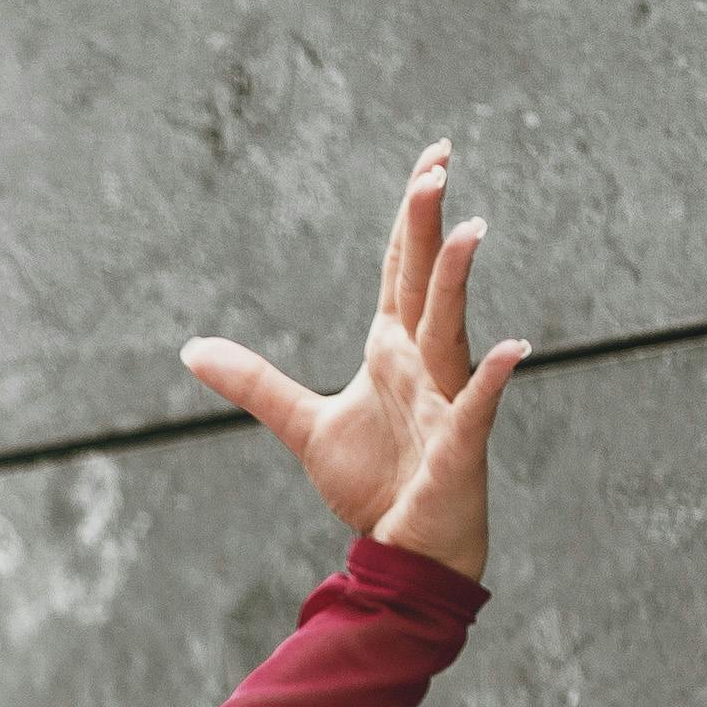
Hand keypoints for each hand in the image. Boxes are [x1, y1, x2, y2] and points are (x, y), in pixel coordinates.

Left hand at [181, 138, 528, 585]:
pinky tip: (514, 348)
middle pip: (424, 281)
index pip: (401, 270)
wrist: (405, 545)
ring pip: (452, 327)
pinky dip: (493, 377)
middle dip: (429, 226)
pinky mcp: (458, 442)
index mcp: (393, 349)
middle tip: (435, 164)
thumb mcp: (302, 425)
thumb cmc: (374, 481)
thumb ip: (254, 383)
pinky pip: (478, 404)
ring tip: (469, 228)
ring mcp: (445, 397)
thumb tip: (192, 349)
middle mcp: (424, 361)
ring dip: (457, 280)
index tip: (429, 161)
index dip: (410, 218)